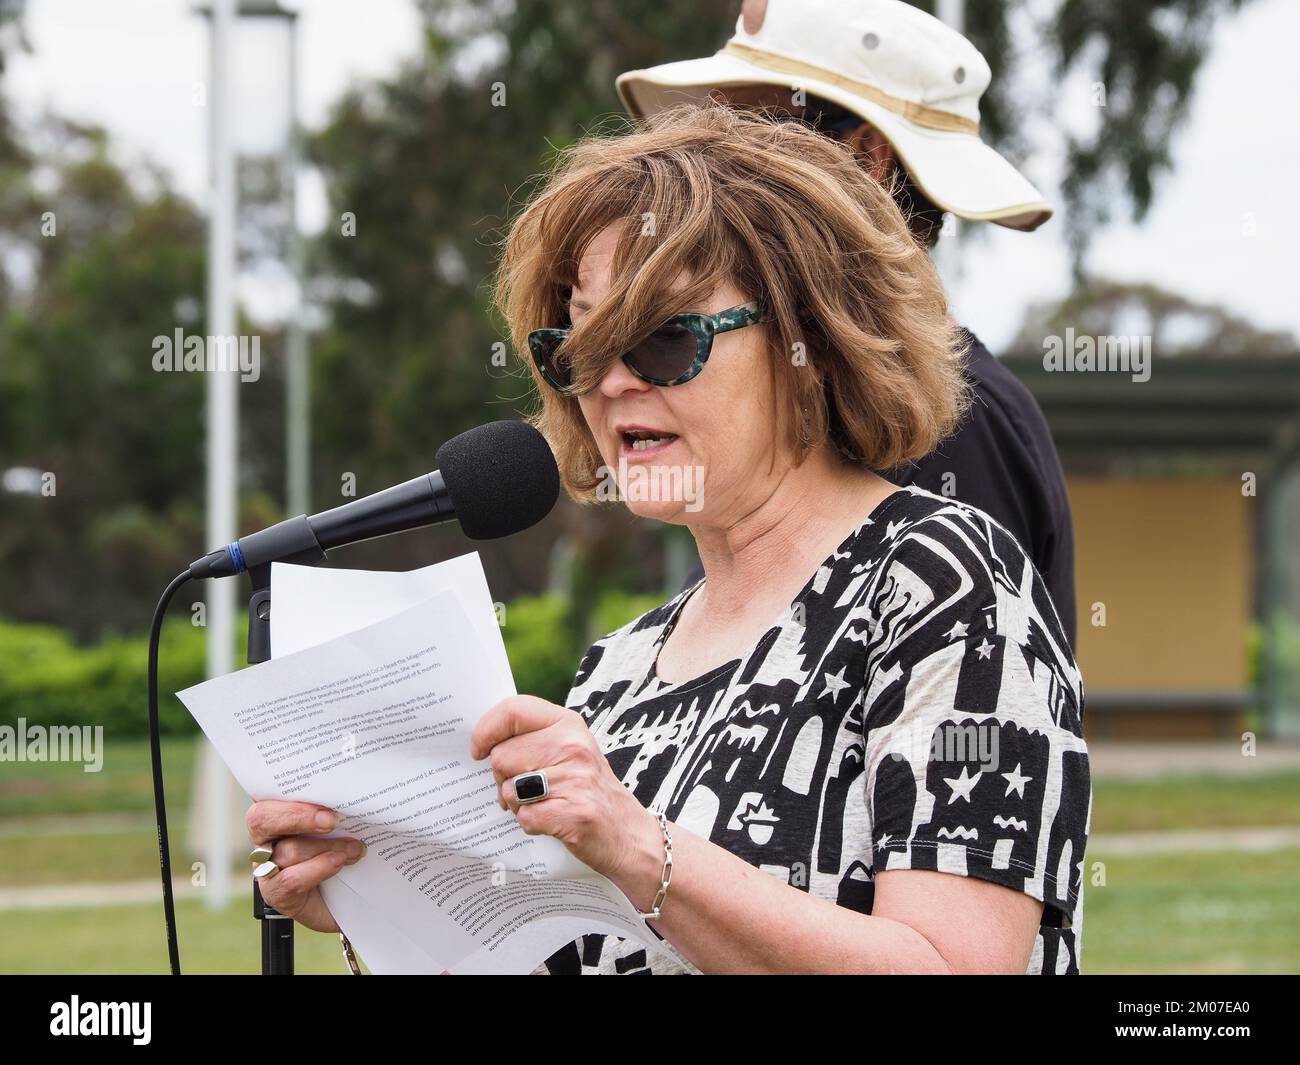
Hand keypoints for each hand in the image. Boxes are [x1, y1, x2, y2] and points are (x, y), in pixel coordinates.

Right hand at [245, 800, 365, 933]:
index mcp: (277, 813)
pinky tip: (337, 863)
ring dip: (326, 847)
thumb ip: (336, 809)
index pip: (267, 794)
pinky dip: (317, 869)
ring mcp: (266, 867)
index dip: (290, 792)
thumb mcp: (339, 825)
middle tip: (332, 820)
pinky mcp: (276, 893)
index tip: (323, 793)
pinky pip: (290, 880)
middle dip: (298, 817)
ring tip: (354, 848)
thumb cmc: (340, 850)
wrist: (345, 896)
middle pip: (261, 819)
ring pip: (287, 851)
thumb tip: (354, 793)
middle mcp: (266, 838)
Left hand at [470, 695, 660, 892]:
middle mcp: (573, 746)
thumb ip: (532, 738)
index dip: (486, 730)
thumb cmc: (587, 789)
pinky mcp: (574, 813)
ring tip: (544, 804)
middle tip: (526, 789)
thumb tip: (481, 742)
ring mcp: (576, 779)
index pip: (513, 710)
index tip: (478, 750)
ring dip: (517, 804)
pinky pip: (525, 818)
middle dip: (503, 779)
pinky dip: (531, 825)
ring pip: (509, 790)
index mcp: (568, 723)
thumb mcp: (568, 749)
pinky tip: (551, 821)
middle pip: (501, 757)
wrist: (628, 834)